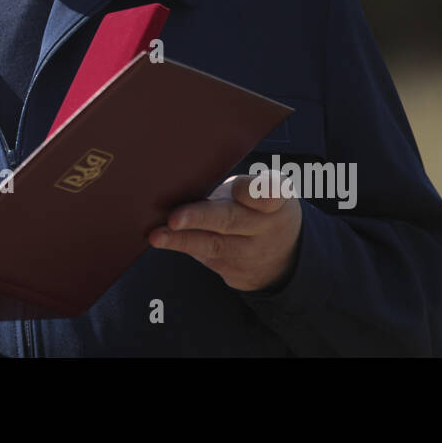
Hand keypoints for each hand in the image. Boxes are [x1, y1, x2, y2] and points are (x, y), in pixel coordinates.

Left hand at [147, 170, 302, 291]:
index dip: (255, 191)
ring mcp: (248, 252)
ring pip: (212, 244)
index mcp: (275, 198)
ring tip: (157, 236)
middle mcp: (264, 227)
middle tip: (174, 218)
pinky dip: (181, 246)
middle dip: (200, 218)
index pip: (267, 193)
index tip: (237, 188)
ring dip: (181, 240)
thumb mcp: (267, 190)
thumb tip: (197, 172)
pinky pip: (204, 257)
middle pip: (230, 220)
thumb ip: (245, 183)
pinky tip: (162, 240)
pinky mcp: (232, 270)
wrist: (284, 257)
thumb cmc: (261, 209)